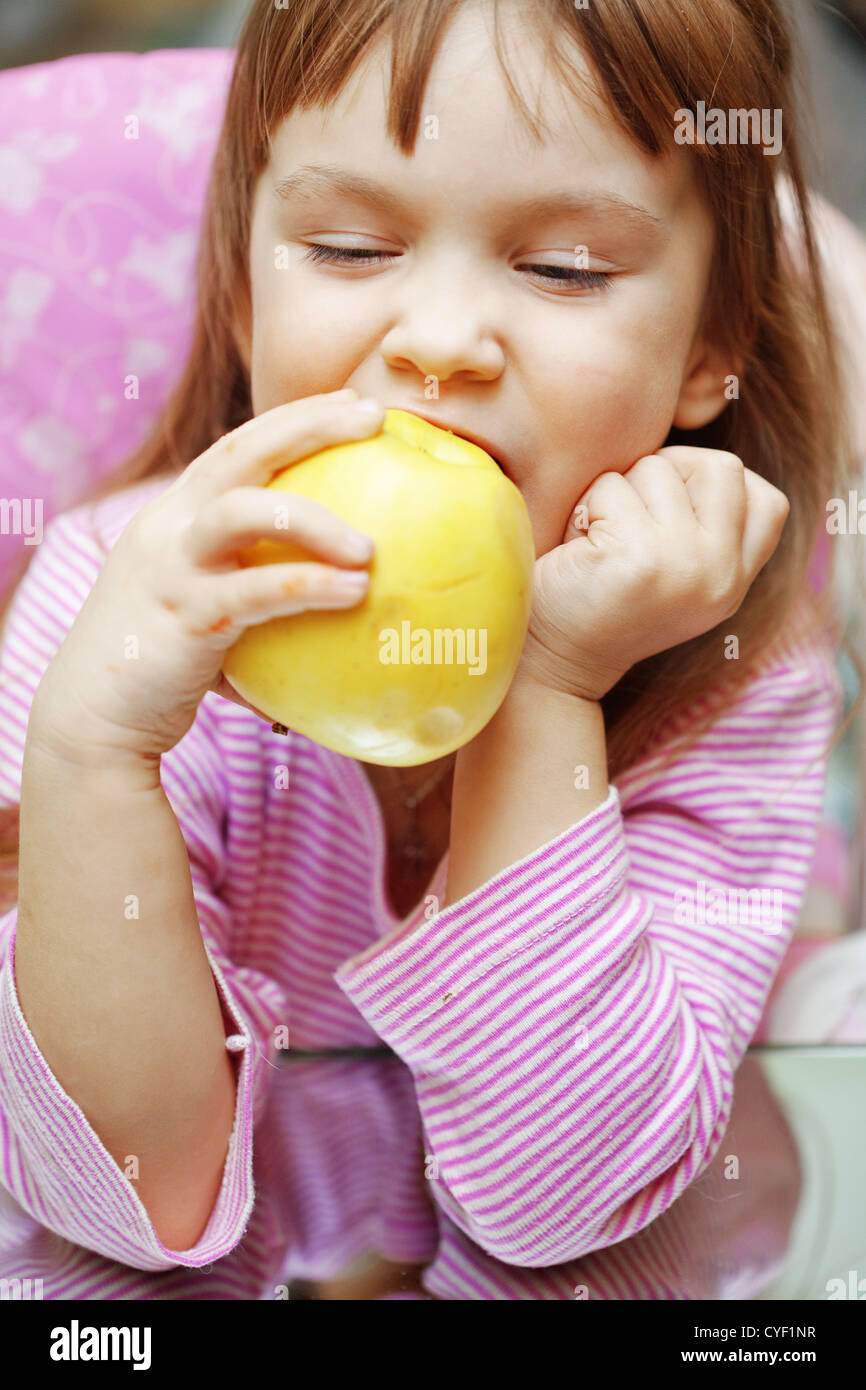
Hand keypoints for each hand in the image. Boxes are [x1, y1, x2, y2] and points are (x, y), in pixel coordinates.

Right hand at [30, 389, 384, 764]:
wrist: (96, 714)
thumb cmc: (166, 665)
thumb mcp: (208, 606)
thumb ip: (258, 591)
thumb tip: (347, 601)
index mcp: (177, 516)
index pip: (238, 447)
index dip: (295, 418)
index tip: (352, 403)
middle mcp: (170, 527)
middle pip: (241, 453)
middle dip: (308, 426)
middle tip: (372, 416)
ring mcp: (173, 568)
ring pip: (242, 512)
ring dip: (312, 519)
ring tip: (369, 547)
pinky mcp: (185, 616)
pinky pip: (255, 592)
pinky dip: (308, 585)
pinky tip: (355, 592)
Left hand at [516, 447, 789, 701]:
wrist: (549, 664)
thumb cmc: (597, 599)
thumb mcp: (672, 568)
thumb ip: (700, 522)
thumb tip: (693, 447)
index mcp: (735, 579)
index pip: (767, 499)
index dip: (711, 486)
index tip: (666, 515)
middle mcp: (722, 575)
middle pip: (720, 467)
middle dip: (664, 475)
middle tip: (626, 518)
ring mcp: (686, 566)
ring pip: (658, 469)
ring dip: (614, 493)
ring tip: (596, 541)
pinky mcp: (639, 558)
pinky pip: (612, 488)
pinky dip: (585, 509)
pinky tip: (577, 552)